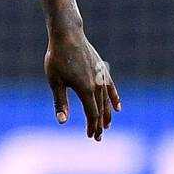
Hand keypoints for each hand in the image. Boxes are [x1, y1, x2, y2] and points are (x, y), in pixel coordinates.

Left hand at [45, 26, 120, 140]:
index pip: (91, 114)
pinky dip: (114, 98)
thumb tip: (62, 122)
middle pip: (100, 110)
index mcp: (85, 90)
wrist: (68, 35)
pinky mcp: (101, 69)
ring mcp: (101, 76)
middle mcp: (97, 85)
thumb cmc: (57, 58)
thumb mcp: (55, 82)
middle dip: (99, 125)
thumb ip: (60, 102)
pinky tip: (117, 107)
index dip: (92, 126)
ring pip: (107, 100)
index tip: (92, 136)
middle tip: (98, 137)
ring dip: (107, 114)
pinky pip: (111, 87)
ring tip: (107, 126)